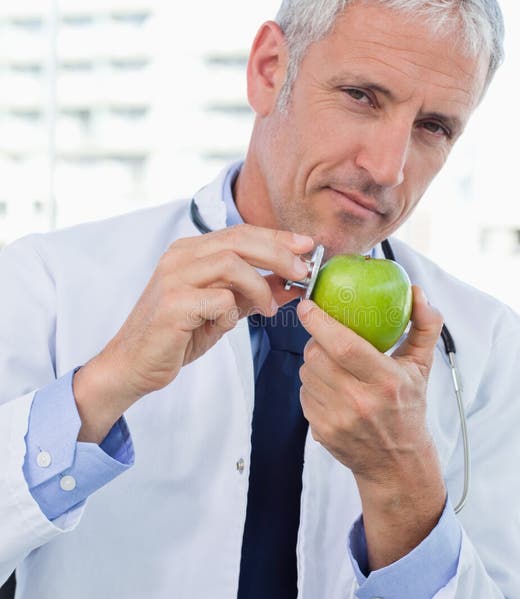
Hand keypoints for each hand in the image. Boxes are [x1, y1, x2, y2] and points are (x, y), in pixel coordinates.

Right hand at [74, 226, 312, 442]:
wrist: (133, 365)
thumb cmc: (177, 336)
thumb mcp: (222, 310)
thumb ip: (251, 292)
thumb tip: (291, 282)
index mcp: (190, 251)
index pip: (242, 233)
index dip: (277, 237)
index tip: (308, 247)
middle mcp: (180, 256)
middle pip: (240, 240)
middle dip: (278, 254)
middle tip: (303, 272)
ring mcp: (173, 277)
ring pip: (231, 263)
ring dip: (260, 286)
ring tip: (269, 310)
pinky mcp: (172, 304)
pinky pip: (219, 298)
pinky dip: (232, 312)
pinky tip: (228, 325)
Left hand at [297, 286, 446, 567]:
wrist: (396, 463)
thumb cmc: (408, 407)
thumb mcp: (421, 367)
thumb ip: (425, 326)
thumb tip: (418, 292)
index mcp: (386, 381)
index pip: (344, 346)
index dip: (320, 323)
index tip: (307, 306)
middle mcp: (360, 402)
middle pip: (318, 357)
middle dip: (315, 339)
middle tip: (324, 335)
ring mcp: (338, 419)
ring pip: (307, 373)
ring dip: (313, 362)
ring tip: (332, 364)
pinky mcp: (322, 431)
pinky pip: (305, 394)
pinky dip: (312, 385)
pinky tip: (330, 387)